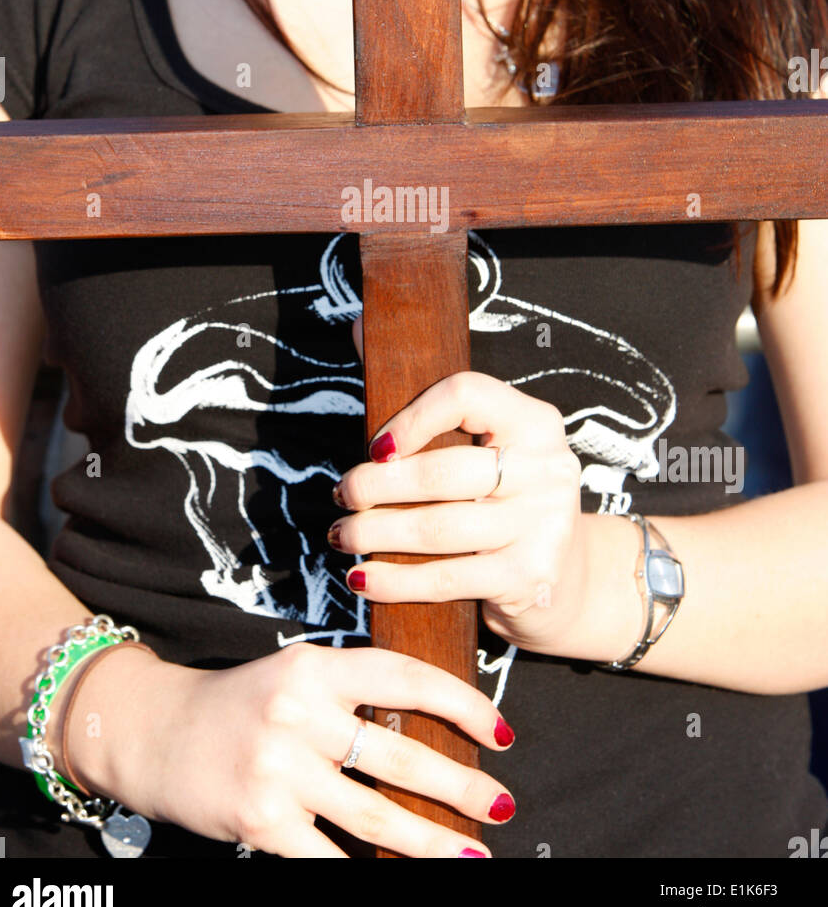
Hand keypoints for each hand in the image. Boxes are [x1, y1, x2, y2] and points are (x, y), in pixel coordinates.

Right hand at [63, 642, 515, 857]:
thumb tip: (434, 732)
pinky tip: (401, 877)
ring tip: (473, 854)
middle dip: (462, 787)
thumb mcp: (295, 676)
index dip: (462, 704)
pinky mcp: (262, 820)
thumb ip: (353, 693)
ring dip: (433, 842)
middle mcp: (298, 712)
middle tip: (501, 805)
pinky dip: (372, 873)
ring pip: (376, 815)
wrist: (157, 732)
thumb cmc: (240, 705)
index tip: (500, 732)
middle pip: (401, 755)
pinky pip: (331, 857)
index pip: (406, 678)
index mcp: (315, 667)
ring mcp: (278, 769)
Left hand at [335, 318, 585, 651]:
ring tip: (342, 536)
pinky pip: (446, 579)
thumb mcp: (484, 442)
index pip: (466, 394)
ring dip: (376, 535)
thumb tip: (360, 325)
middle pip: (443, 472)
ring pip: (438, 530)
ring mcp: (543, 526)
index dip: (412, 416)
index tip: (376, 445)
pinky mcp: (529, 576)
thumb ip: (425, 393)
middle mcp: (547, 468)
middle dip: (377, 487)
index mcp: (534, 420)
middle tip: (342, 495)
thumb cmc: (503, 495)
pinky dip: (396, 581)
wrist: (564, 574)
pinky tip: (365, 578)